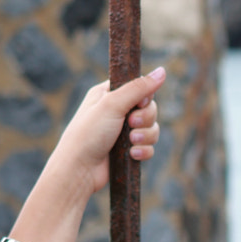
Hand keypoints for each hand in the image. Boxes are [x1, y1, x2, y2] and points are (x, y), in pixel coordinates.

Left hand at [50, 67, 165, 196]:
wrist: (78, 170)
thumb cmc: (88, 134)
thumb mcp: (112, 105)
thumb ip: (138, 88)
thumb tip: (162, 71)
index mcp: (106, 95)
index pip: (137, 86)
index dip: (143, 96)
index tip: (138, 103)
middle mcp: (114, 111)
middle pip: (149, 108)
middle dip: (145, 118)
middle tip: (131, 123)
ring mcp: (121, 132)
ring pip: (152, 128)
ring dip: (145, 135)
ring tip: (130, 142)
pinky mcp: (126, 150)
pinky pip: (148, 146)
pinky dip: (143, 150)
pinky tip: (132, 155)